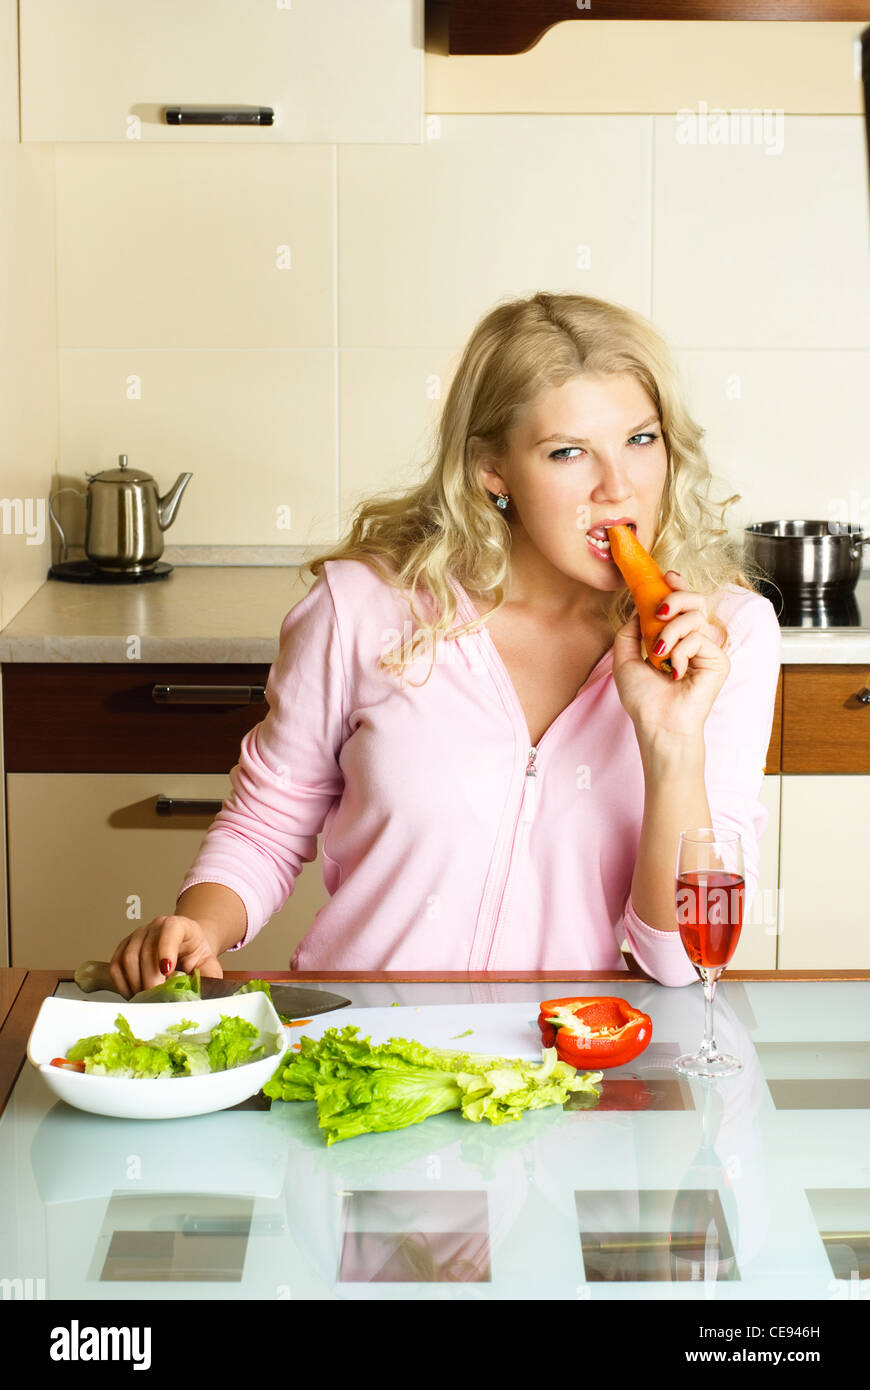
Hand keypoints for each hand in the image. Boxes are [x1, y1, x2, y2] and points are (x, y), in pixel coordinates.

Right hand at [109, 914, 223, 997]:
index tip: (167, 971)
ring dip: (136, 983)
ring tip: (146, 998)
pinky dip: (122, 984)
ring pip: (129, 958)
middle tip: (156, 997)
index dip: (167, 949)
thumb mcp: (209, 965)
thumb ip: (209, 977)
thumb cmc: (196, 956)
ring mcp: (138, 934)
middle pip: (147, 950)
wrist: (186, 948)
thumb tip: (200, 994)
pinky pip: (116, 965)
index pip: (171, 929)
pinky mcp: (124, 946)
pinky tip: (133, 994)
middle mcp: (157, 926)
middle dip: (150, 978)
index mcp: (181, 925)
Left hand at [610, 571, 730, 741]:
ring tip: (659, 652)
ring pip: (695, 617)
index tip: (666, 577)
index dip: (677, 587)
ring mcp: (707, 651)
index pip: (682, 605)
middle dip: (677, 597)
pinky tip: (674, 671)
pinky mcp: (718, 661)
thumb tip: (640, 606)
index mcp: (675, 640)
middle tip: (661, 610)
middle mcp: (693, 642)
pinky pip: (698, 638)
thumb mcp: (624, 659)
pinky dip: (680, 652)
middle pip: (695, 601)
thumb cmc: (643, 699)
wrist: (657, 723)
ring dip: (670, 631)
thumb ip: (630, 631)